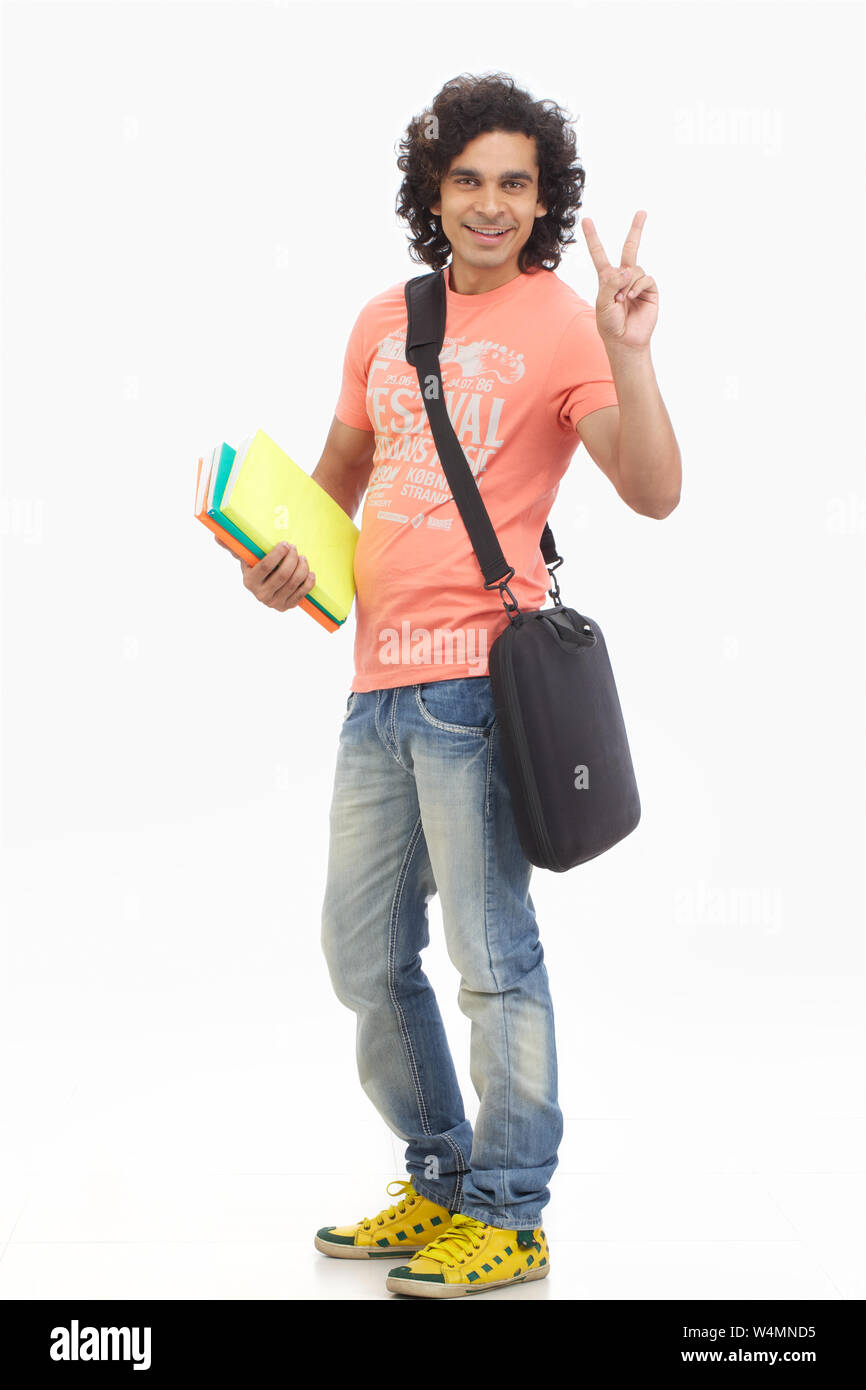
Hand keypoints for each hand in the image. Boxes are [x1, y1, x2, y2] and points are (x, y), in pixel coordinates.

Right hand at [214, 533, 315, 611]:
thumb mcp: (245, 558)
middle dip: (292, 559)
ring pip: (294, 583)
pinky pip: (303, 593)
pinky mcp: (287, 606)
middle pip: (283, 575)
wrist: (265, 588)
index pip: (266, 567)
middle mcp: (261, 595)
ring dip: (302, 567)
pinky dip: (308, 582)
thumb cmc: (256, 567)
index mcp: (249, 581)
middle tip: (295, 548)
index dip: (278, 554)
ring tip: (302, 558)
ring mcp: (274, 603)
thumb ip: (234, 547)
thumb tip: (217, 537)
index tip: (285, 544)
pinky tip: (309, 572)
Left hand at [581, 209, 657, 350]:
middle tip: (642, 211)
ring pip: (634, 269)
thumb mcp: (602, 302)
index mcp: (607, 278)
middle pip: (630, 248)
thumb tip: (627, 270)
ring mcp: (637, 282)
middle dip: (637, 229)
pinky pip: (645, 278)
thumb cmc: (610, 325)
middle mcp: (623, 277)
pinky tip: (632, 298)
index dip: (593, 237)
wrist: (625, 341)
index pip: (599, 254)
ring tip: (622, 300)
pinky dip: (637, 286)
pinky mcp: (649, 289)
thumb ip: (611, 283)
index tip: (586, 219)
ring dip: (627, 283)